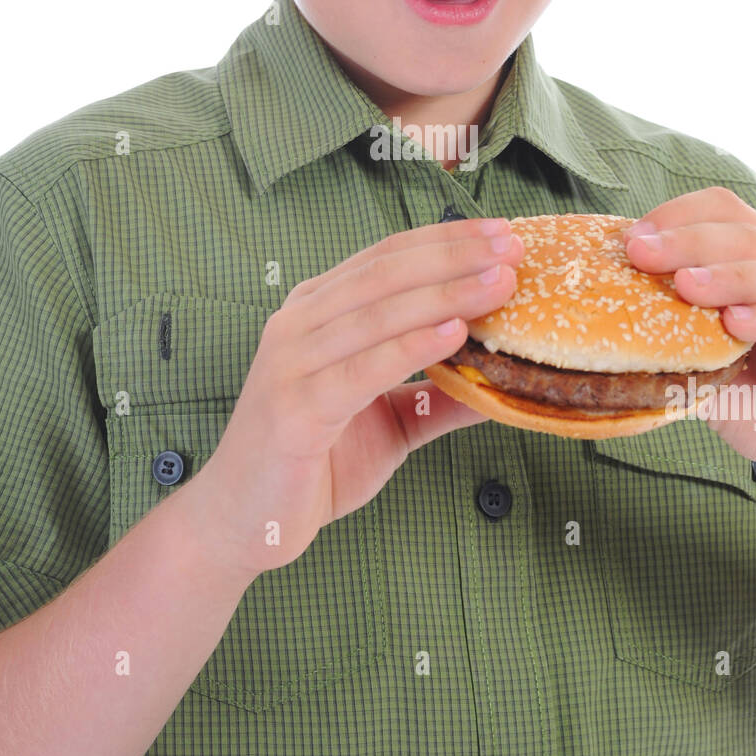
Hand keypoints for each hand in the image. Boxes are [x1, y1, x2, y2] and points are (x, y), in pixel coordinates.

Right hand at [199, 217, 523, 577]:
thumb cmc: (311, 463)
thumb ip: (440, 397)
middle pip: (386, 273)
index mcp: (316, 311)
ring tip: (499, 284)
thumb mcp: (391, 421)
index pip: (387, 256)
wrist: (244, 522)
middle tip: (512, 248)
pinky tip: (454, 335)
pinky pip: (361, 370)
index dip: (447, 240)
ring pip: (377, 313)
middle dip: (455, 256)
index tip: (502, 233)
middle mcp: (298, 324)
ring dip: (445, 294)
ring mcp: (291, 363)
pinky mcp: (294, 410)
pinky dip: (410, 348)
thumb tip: (506, 383)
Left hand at [622, 186, 755, 502]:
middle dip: (689, 241)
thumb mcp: (710, 373)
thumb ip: (677, 344)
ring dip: (731, 275)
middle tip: (642, 253)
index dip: (679, 217)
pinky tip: (738, 323)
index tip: (631, 240)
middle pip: (748, 235)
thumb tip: (609, 325)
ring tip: (686, 284)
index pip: (725, 212)